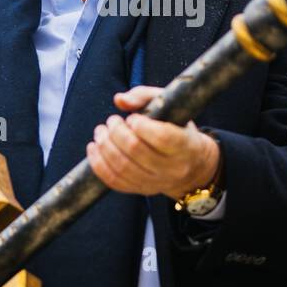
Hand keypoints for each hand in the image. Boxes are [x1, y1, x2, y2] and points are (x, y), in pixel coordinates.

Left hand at [86, 85, 220, 200]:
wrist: (193, 165)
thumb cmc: (178, 129)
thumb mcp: (170, 107)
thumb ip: (145, 96)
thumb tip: (119, 100)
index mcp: (185, 145)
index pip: (161, 137)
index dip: (140, 125)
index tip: (132, 118)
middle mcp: (172, 168)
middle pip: (136, 150)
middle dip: (116, 132)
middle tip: (112, 121)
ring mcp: (156, 182)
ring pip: (122, 167)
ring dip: (104, 146)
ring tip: (101, 132)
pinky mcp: (142, 190)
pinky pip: (115, 181)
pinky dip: (98, 164)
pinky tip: (93, 148)